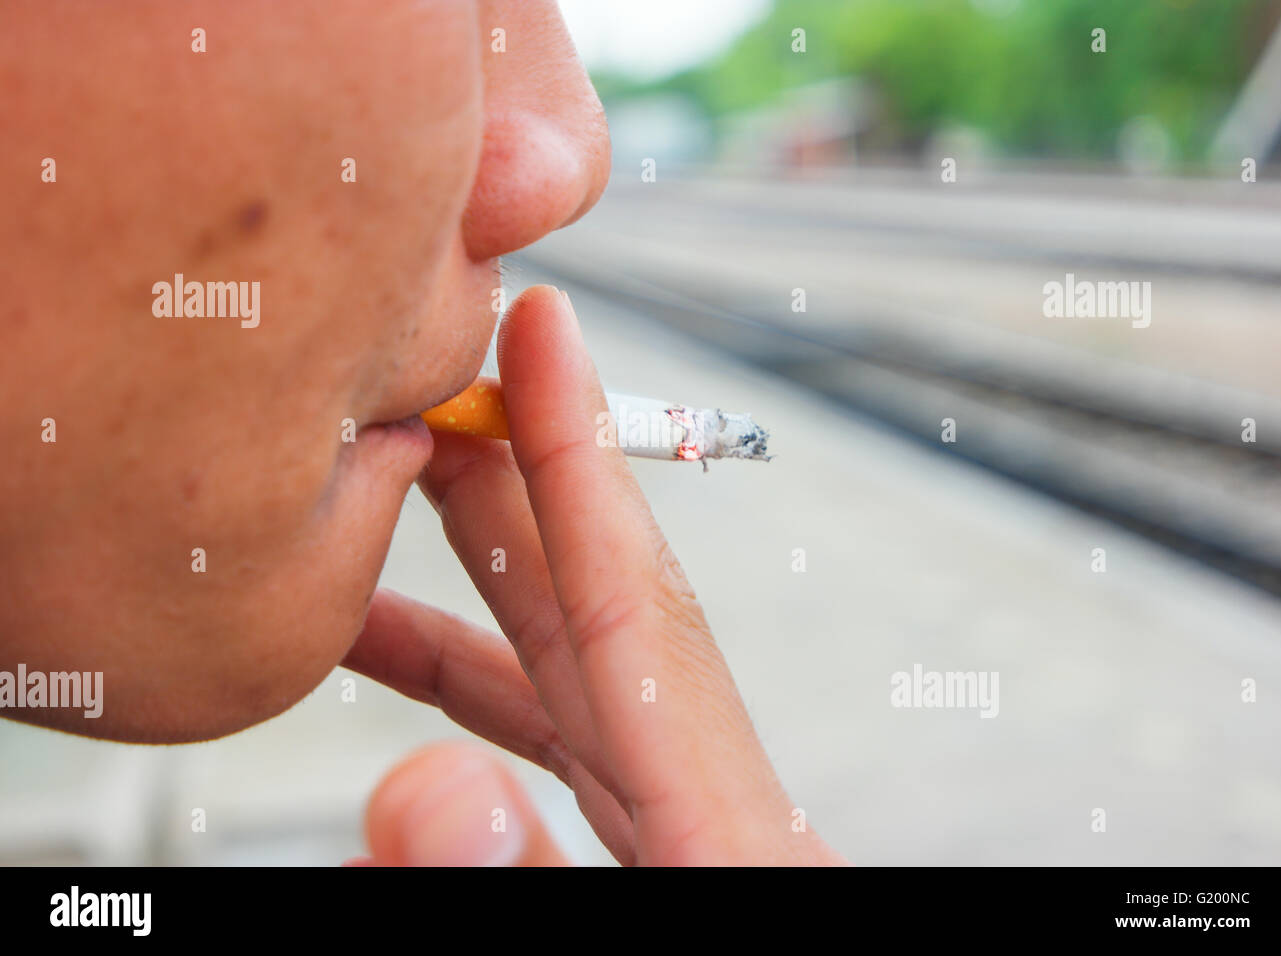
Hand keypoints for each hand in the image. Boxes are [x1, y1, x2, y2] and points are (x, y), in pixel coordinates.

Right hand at [344, 286, 844, 865]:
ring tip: (370, 511)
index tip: (542, 325)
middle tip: (421, 380)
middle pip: (602, 605)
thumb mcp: (614, 950)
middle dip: (507, 480)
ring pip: (570, 668)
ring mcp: (690, 825)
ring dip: (469, 580)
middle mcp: (718, 808)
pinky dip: (482, 684)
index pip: (639, 608)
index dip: (579, 455)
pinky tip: (409, 655)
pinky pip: (560, 739)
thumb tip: (428, 782)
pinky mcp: (661, 850)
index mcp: (734, 839)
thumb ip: (523, 881)